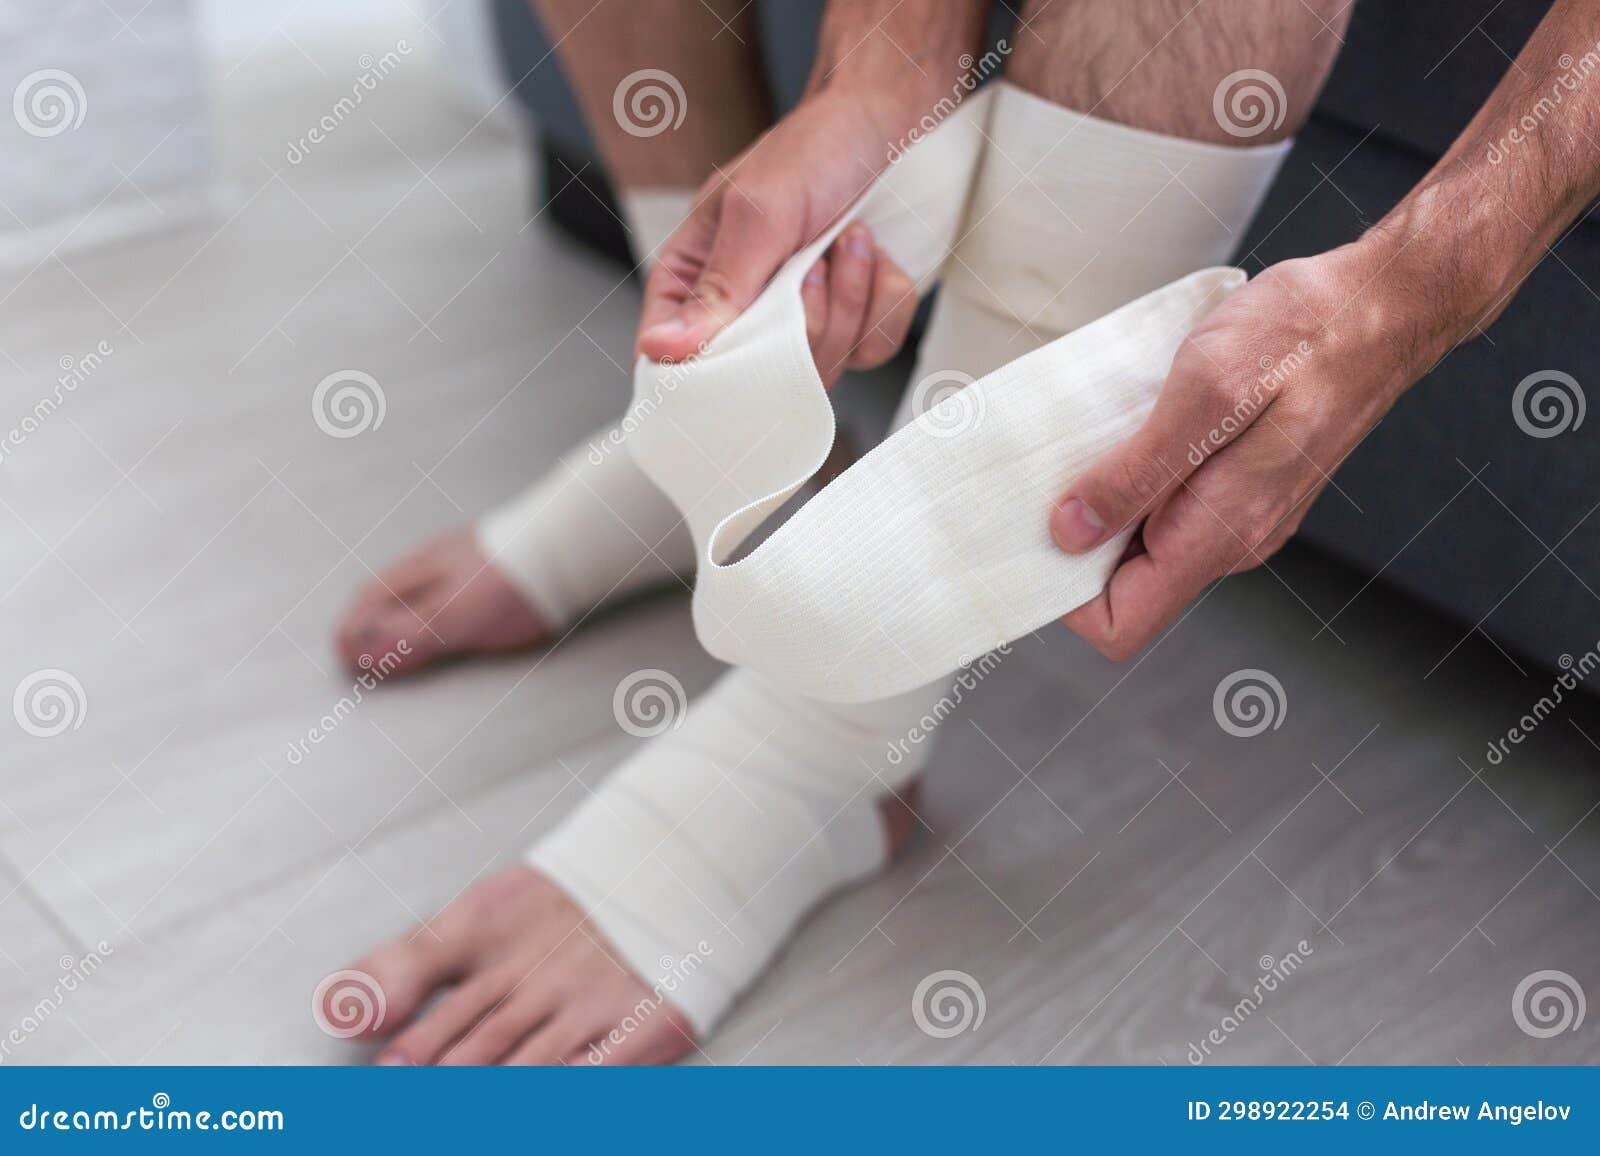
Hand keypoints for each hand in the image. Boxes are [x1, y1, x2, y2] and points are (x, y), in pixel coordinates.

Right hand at [636, 86, 920, 386]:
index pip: (671, 357)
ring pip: (824, 366)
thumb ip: (719, 287)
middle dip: (807, 320)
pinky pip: (872, 350)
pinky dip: (885, 301)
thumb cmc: (812, 150)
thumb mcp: (758, 211)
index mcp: (695, 278)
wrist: (882, 123)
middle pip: (762, 377)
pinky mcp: (852, 324)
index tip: (744, 361)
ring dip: (851, 299)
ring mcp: (800, 320)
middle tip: (814, 262)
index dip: (700, 376)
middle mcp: (744, 308)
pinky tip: (874, 258)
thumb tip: (662, 347)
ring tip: (848, 241)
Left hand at [1050, 239, 1455, 659]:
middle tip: (1048, 474)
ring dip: (1107, 501)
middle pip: (1125, 586)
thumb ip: (1136, 472)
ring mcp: (1239, 515)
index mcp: (1218, 533)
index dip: (1067, 597)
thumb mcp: (1205, 394)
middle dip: (1078, 541)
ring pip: (1144, 542)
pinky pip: (1170, 504)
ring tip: (1092, 439)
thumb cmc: (1304, 336)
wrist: (1381, 305)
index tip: (1035, 536)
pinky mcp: (1242, 484)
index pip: (1121, 623)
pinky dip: (1137, 475)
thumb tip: (1071, 532)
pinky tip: (1132, 425)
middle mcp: (1230, 540)